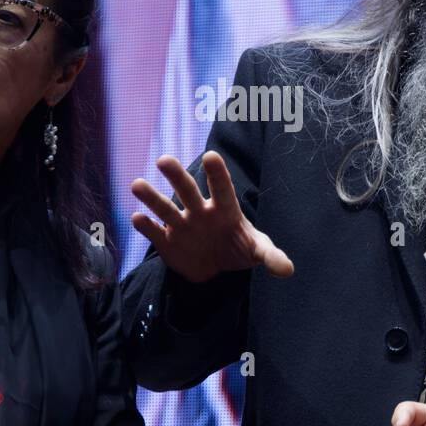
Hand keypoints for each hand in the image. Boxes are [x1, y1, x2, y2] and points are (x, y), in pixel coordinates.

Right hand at [130, 151, 293, 283]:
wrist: (215, 269)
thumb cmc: (238, 249)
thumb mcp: (257, 251)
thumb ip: (271, 257)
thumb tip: (288, 269)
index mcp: (224, 209)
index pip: (221, 188)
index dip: (217, 173)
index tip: (211, 156)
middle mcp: (200, 211)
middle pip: (188, 190)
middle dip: (177, 176)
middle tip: (164, 160)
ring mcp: (181, 225)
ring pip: (165, 208)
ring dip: (151, 197)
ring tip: (137, 184)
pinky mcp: (166, 242)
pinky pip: (154, 231)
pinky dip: (146, 225)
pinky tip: (138, 218)